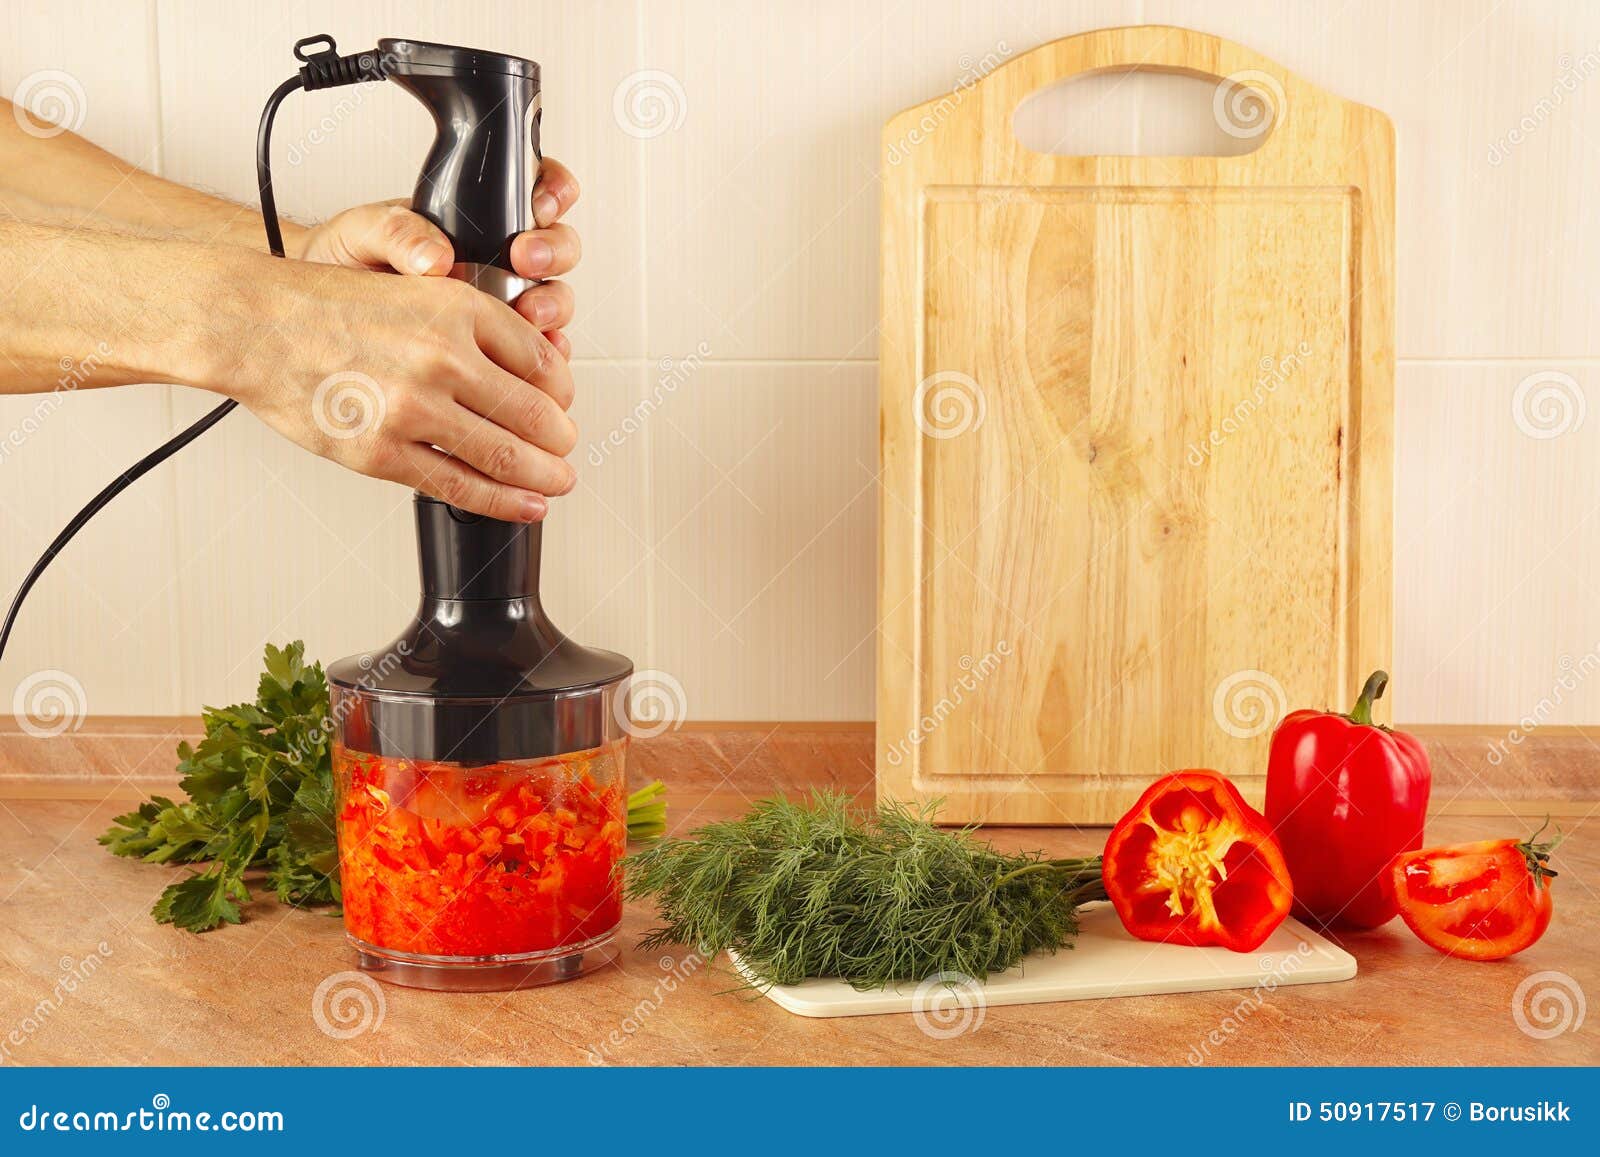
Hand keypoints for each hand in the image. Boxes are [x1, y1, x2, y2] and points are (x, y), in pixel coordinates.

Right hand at [223, 160, 583, 520]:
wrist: (254, 325)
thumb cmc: (327, 306)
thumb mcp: (415, 288)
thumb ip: (472, 324)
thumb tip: (531, 370)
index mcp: (458, 308)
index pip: (543, 362)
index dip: (563, 393)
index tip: (563, 406)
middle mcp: (443, 356)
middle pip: (536, 414)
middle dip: (561, 441)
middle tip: (566, 450)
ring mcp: (413, 408)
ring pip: (507, 455)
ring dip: (544, 476)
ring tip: (557, 482)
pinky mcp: (383, 452)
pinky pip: (460, 485)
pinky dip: (503, 502)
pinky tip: (525, 505)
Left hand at [291, 158, 581, 362]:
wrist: (326, 320)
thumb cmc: (349, 265)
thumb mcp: (364, 232)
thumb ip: (397, 231)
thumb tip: (435, 254)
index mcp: (475, 216)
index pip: (532, 188)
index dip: (551, 191)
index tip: (539, 204)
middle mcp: (499, 257)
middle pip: (557, 246)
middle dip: (552, 251)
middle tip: (526, 258)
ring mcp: (505, 301)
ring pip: (555, 296)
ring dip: (552, 304)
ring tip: (529, 312)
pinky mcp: (500, 346)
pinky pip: (538, 350)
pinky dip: (546, 354)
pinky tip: (538, 355)